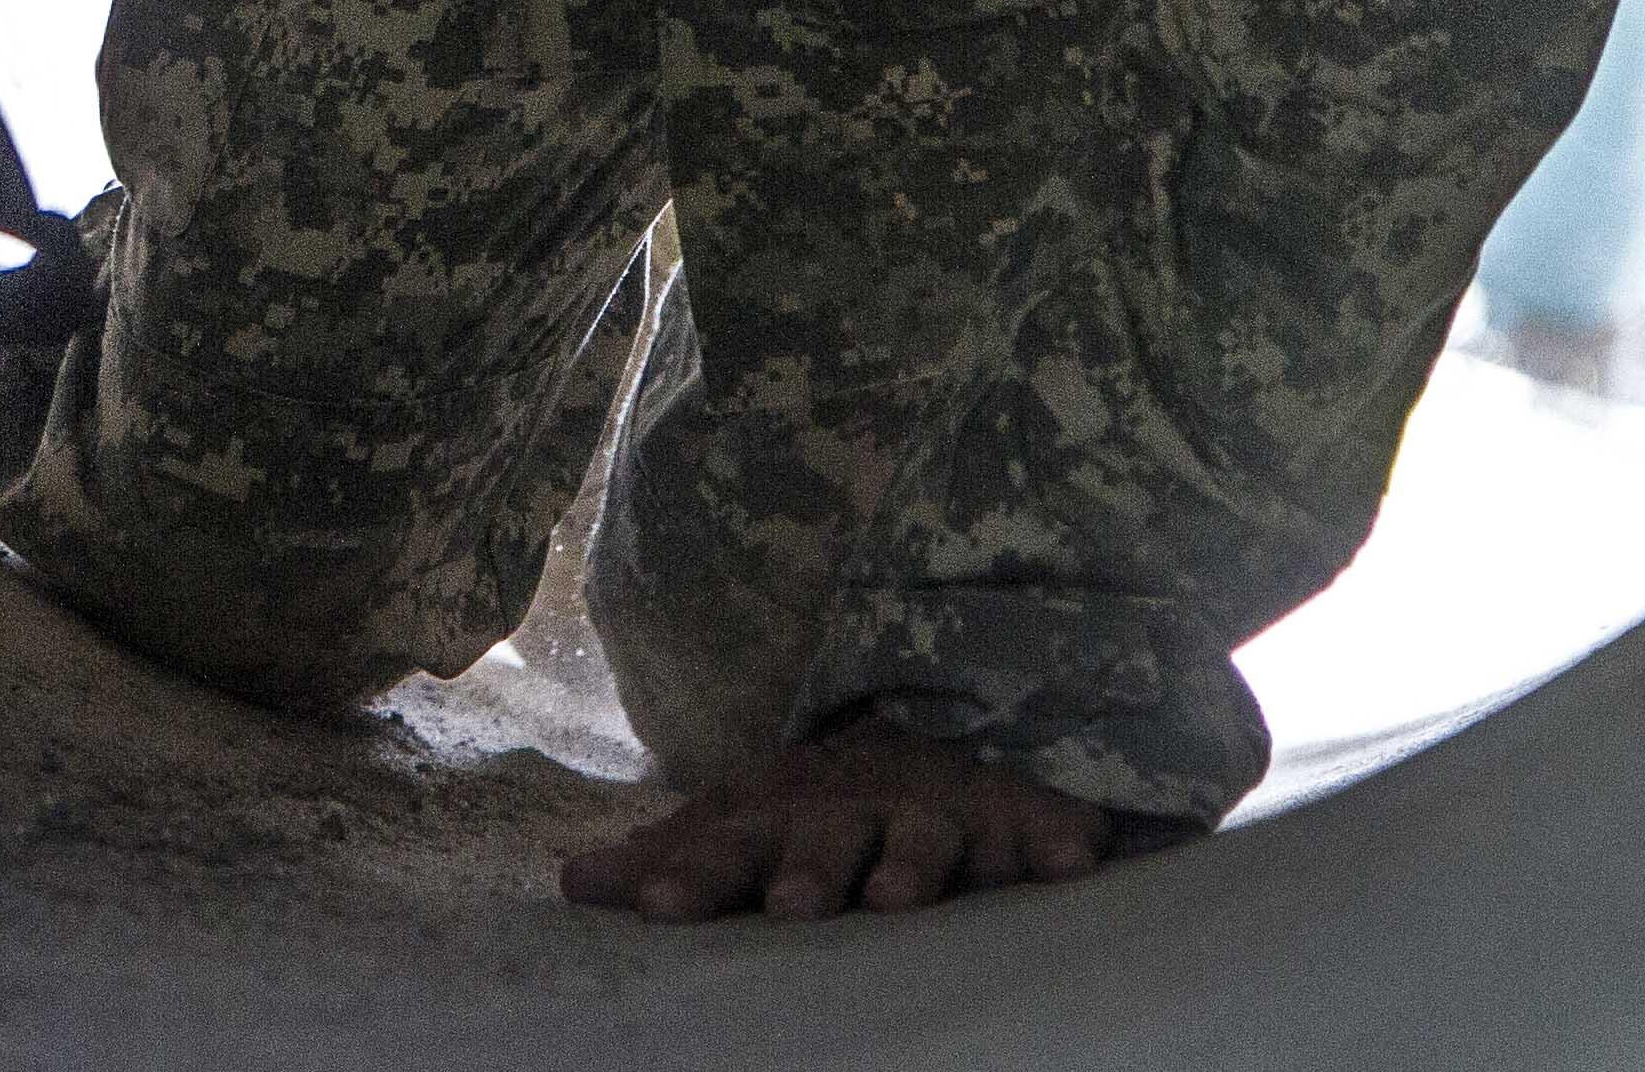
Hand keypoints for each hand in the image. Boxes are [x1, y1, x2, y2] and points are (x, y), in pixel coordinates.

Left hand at [557, 712, 1114, 920]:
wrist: (922, 737)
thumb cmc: (810, 815)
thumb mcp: (737, 830)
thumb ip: (665, 862)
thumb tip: (571, 885)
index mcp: (775, 818)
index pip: (724, 847)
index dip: (690, 876)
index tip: (651, 907)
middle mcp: (853, 811)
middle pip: (825, 838)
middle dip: (808, 870)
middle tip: (792, 904)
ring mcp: (935, 811)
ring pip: (925, 835)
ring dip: (914, 862)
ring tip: (900, 897)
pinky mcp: (1010, 818)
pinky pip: (1040, 826)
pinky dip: (1056, 836)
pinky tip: (1073, 858)